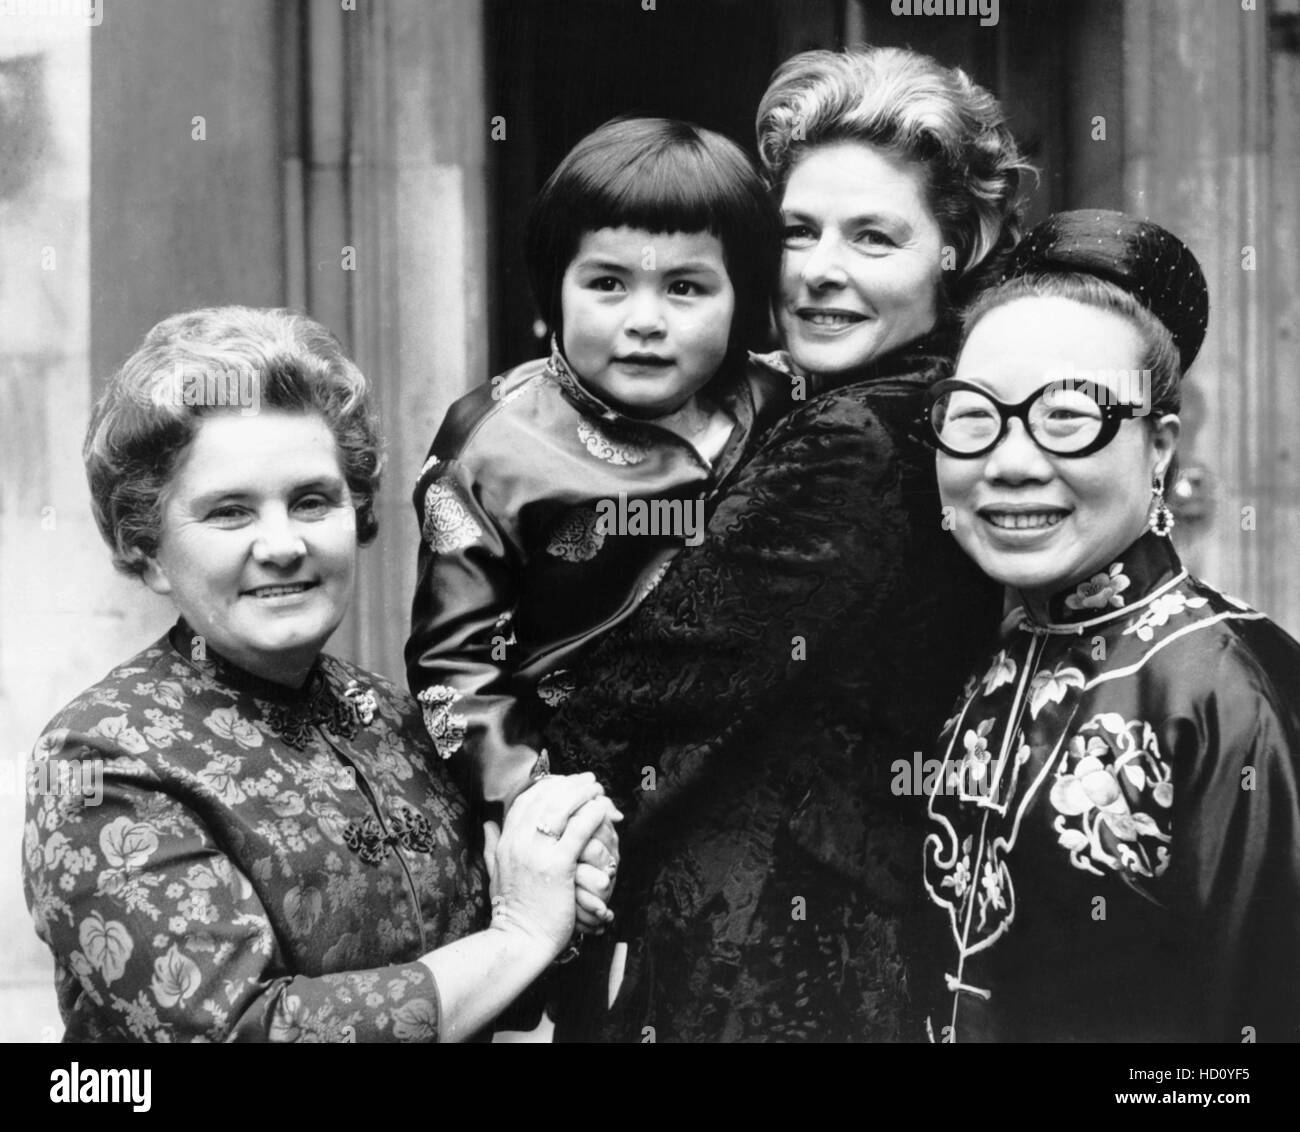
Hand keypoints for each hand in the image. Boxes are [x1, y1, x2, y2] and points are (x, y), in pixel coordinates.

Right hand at [482, 773, 619, 959]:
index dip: (548, 785)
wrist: (519, 940)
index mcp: (505, 841)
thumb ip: (491, 846)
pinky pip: (578, 831)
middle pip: (546, 798)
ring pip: (562, 809)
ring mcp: (537, 854)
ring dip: (584, 794)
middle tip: (590, 780)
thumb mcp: (495, 873)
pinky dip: (592, 814)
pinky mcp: (558, 867)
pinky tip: (602, 809)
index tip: (566, 781)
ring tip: (599, 790)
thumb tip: (487, 824)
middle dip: (570, 784)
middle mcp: (518, 842)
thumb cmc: (513, 910)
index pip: (526, 799)